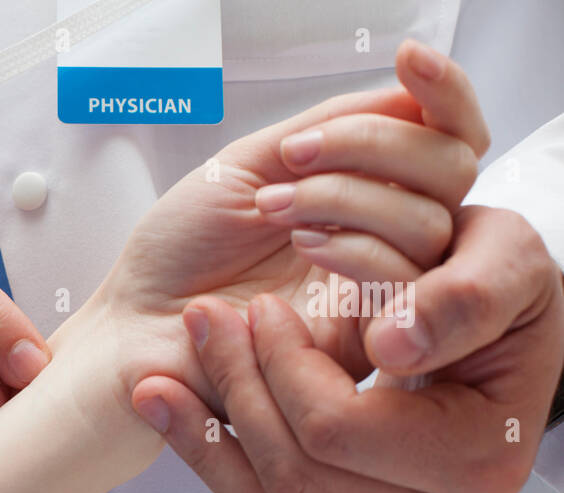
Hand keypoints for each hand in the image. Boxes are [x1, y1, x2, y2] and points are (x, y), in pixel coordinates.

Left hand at [45, 42, 486, 463]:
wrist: (136, 323)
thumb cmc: (179, 251)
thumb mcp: (251, 162)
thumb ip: (331, 127)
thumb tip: (409, 91)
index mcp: (360, 188)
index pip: (442, 136)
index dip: (440, 95)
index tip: (407, 60)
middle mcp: (379, 236)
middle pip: (450, 173)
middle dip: (378, 145)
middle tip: (295, 157)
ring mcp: (376, 288)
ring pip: (429, 226)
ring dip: (347, 198)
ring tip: (273, 208)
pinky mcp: (364, 339)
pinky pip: (405, 284)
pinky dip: (355, 248)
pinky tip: (301, 244)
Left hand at [129, 209, 563, 492]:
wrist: (499, 338)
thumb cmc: (499, 297)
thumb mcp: (506, 262)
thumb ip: (463, 295)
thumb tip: (395, 344)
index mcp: (481, 457)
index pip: (338, 427)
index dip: (282, 365)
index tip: (260, 308)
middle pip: (296, 474)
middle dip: (236, 391)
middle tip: (207, 324)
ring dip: (206, 439)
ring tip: (161, 380)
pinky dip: (216, 468)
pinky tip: (177, 418)